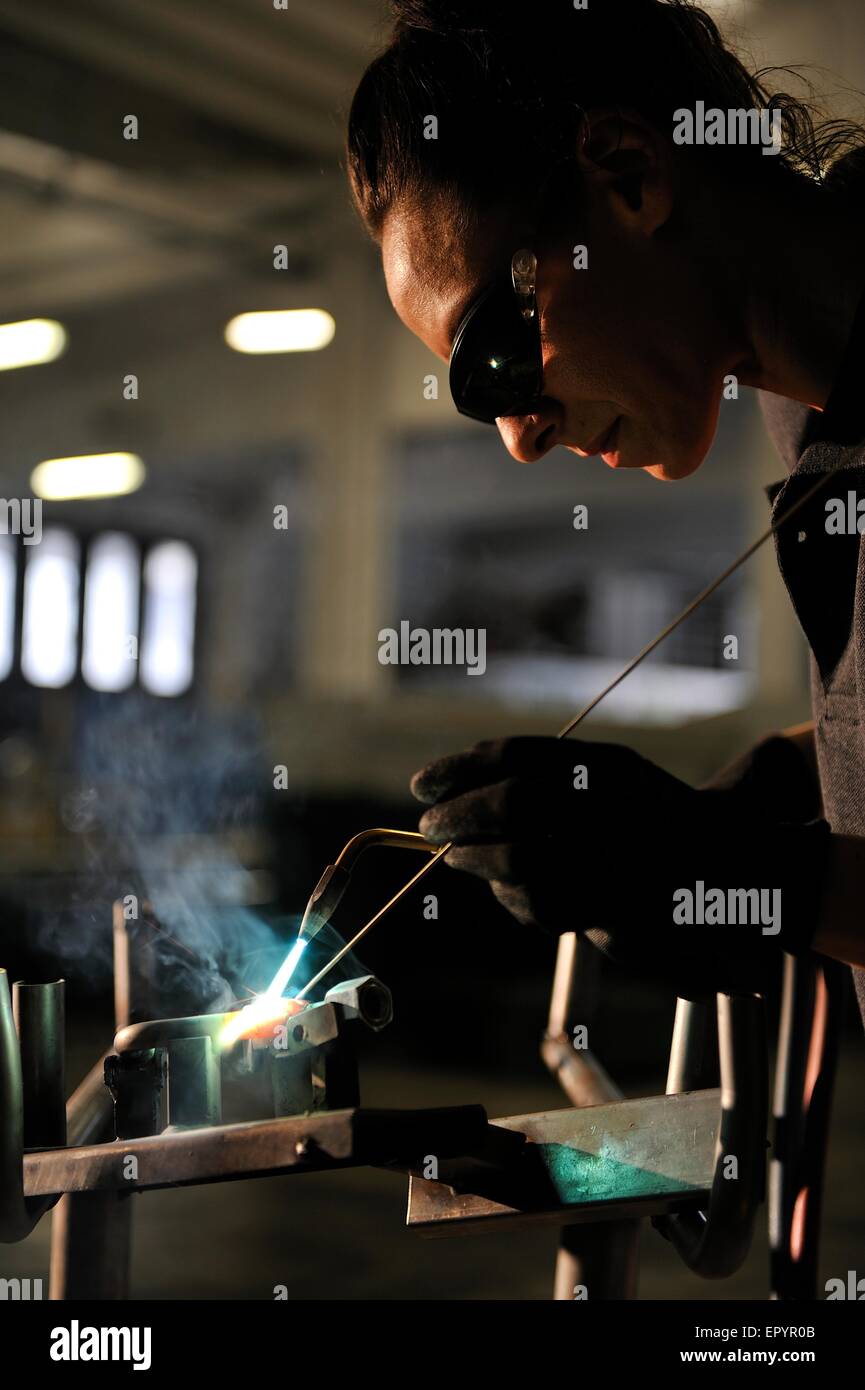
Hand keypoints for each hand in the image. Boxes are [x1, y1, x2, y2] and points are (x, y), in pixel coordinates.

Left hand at [411, 737, 828, 994]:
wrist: (724, 868)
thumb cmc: (643, 816)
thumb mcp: (600, 777)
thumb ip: (538, 777)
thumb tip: (450, 790)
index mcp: (606, 766)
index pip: (518, 755)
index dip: (460, 768)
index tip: (420, 784)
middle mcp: (618, 805)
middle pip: (517, 802)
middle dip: (461, 815)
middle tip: (428, 826)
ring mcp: (621, 857)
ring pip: (525, 860)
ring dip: (478, 861)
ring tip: (455, 858)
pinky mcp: (618, 907)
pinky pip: (546, 906)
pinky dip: (513, 899)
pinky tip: (503, 890)